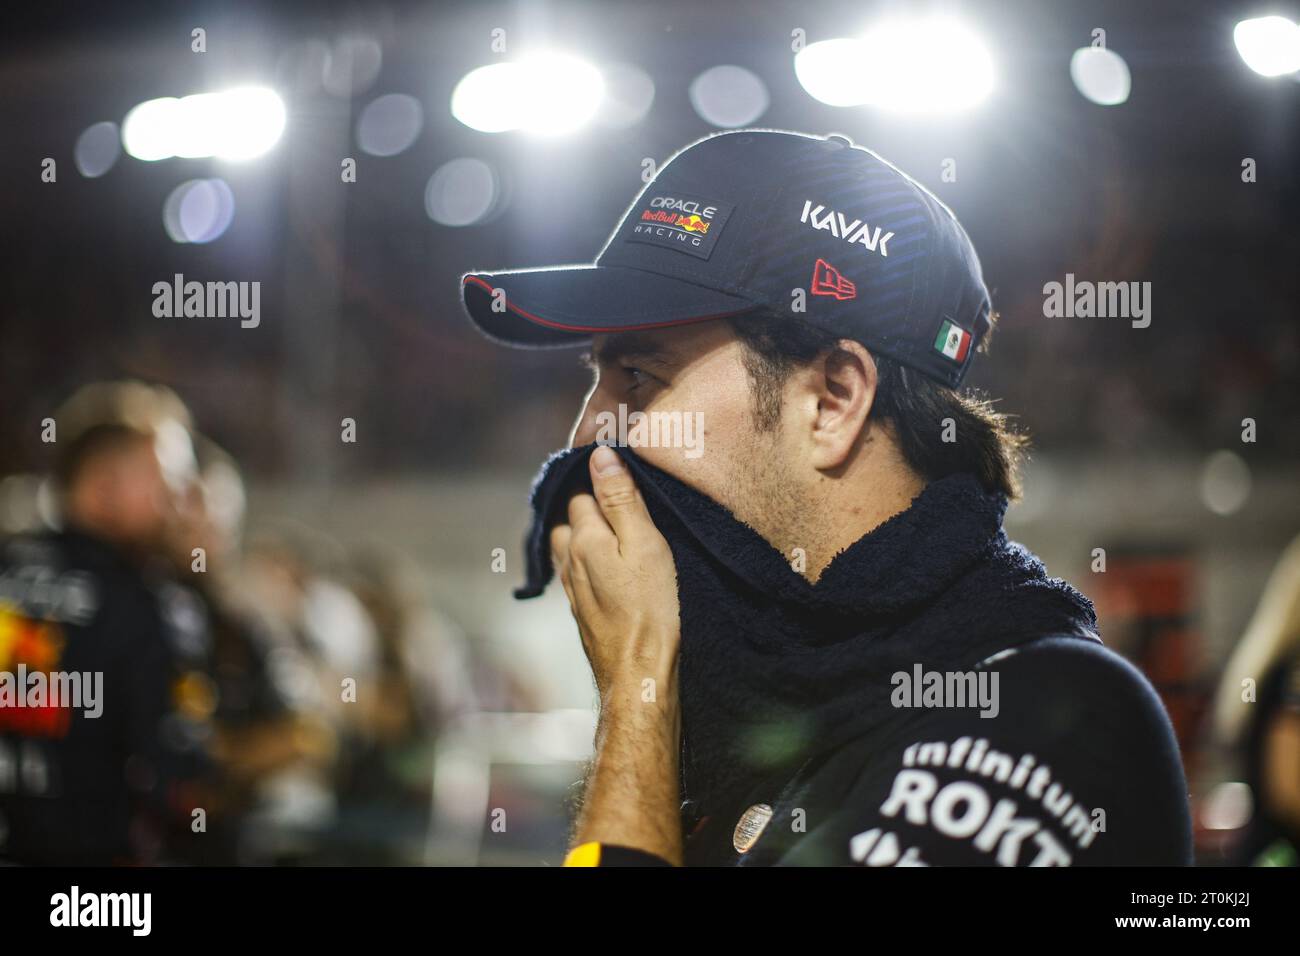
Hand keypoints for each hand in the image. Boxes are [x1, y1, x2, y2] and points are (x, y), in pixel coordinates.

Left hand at [549, 445, 684, 862]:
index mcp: (584, 540)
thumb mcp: (645, 545)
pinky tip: (608, 570)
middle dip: (585, 507)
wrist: (640, 677)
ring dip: (584, 536)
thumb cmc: (651, 610)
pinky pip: (579, 577)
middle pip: (567, 521)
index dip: (599, 481)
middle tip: (617, 500)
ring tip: (611, 531)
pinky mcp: (584, 615)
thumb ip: (622, 500)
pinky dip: (589, 564)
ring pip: (569, 550)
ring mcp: (574, 592)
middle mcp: (570, 563)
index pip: (580, 494)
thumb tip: (599, 456)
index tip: (621, 476)